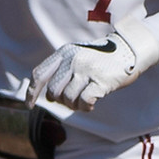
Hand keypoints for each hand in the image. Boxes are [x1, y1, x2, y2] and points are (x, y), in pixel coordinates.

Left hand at [27, 29, 151, 112]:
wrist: (129, 50)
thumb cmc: (101, 58)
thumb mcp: (78, 56)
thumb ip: (62, 70)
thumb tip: (47, 96)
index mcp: (64, 52)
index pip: (40, 74)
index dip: (32, 92)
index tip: (29, 105)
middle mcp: (73, 59)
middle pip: (53, 92)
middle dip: (62, 101)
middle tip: (74, 99)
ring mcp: (87, 69)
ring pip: (68, 99)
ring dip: (76, 105)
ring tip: (85, 99)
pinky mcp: (100, 80)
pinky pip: (84, 102)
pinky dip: (86, 107)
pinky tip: (92, 104)